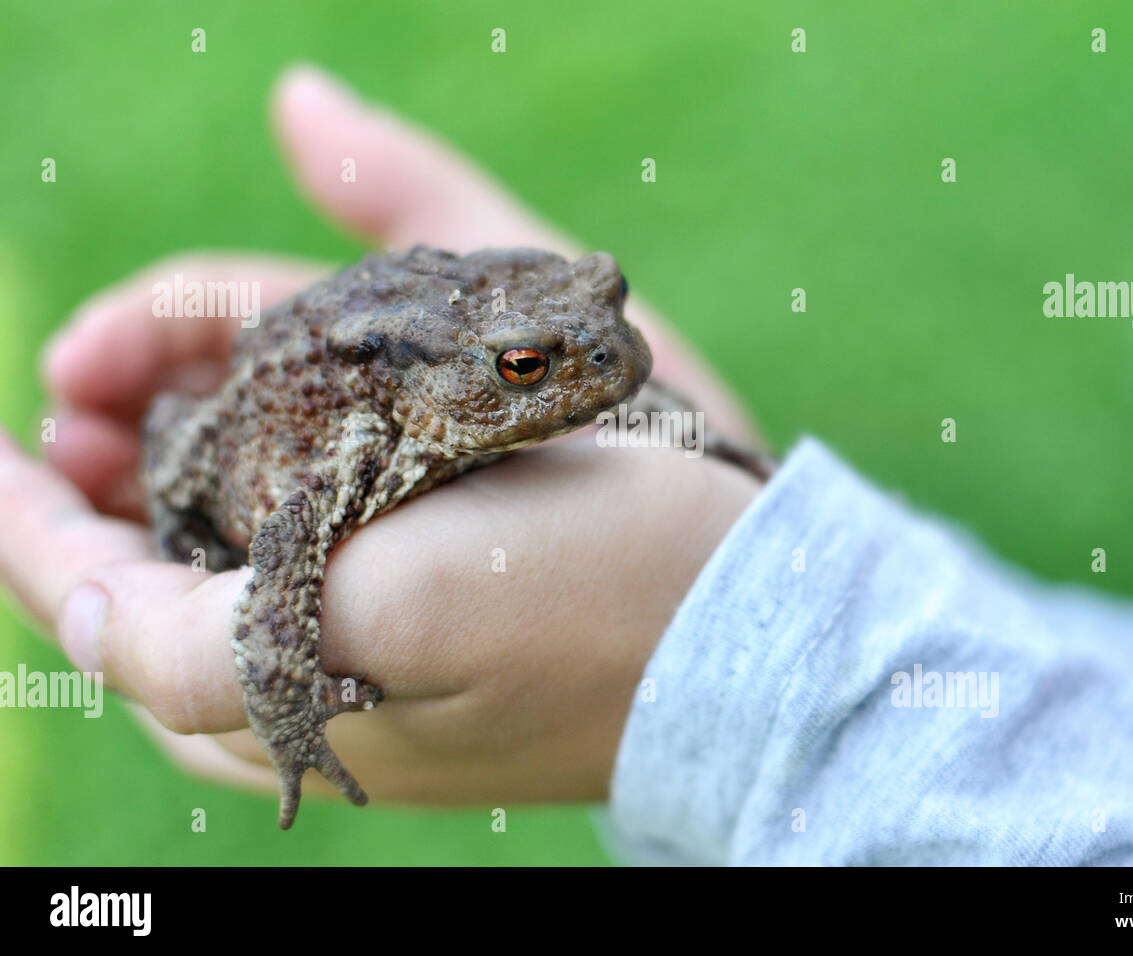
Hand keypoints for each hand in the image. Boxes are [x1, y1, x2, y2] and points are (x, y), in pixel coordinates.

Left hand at [1, 65, 760, 809]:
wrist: (752, 631)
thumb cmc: (597, 598)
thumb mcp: (395, 614)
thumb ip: (198, 644)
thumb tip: (76, 614)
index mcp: (289, 691)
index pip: (98, 606)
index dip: (29, 520)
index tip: (7, 427)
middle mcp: (317, 691)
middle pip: (151, 584)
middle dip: (98, 482)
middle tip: (80, 385)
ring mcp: (377, 667)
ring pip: (228, 575)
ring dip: (176, 479)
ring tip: (144, 400)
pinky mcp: (435, 640)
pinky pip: (307, 571)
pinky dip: (264, 497)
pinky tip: (268, 448)